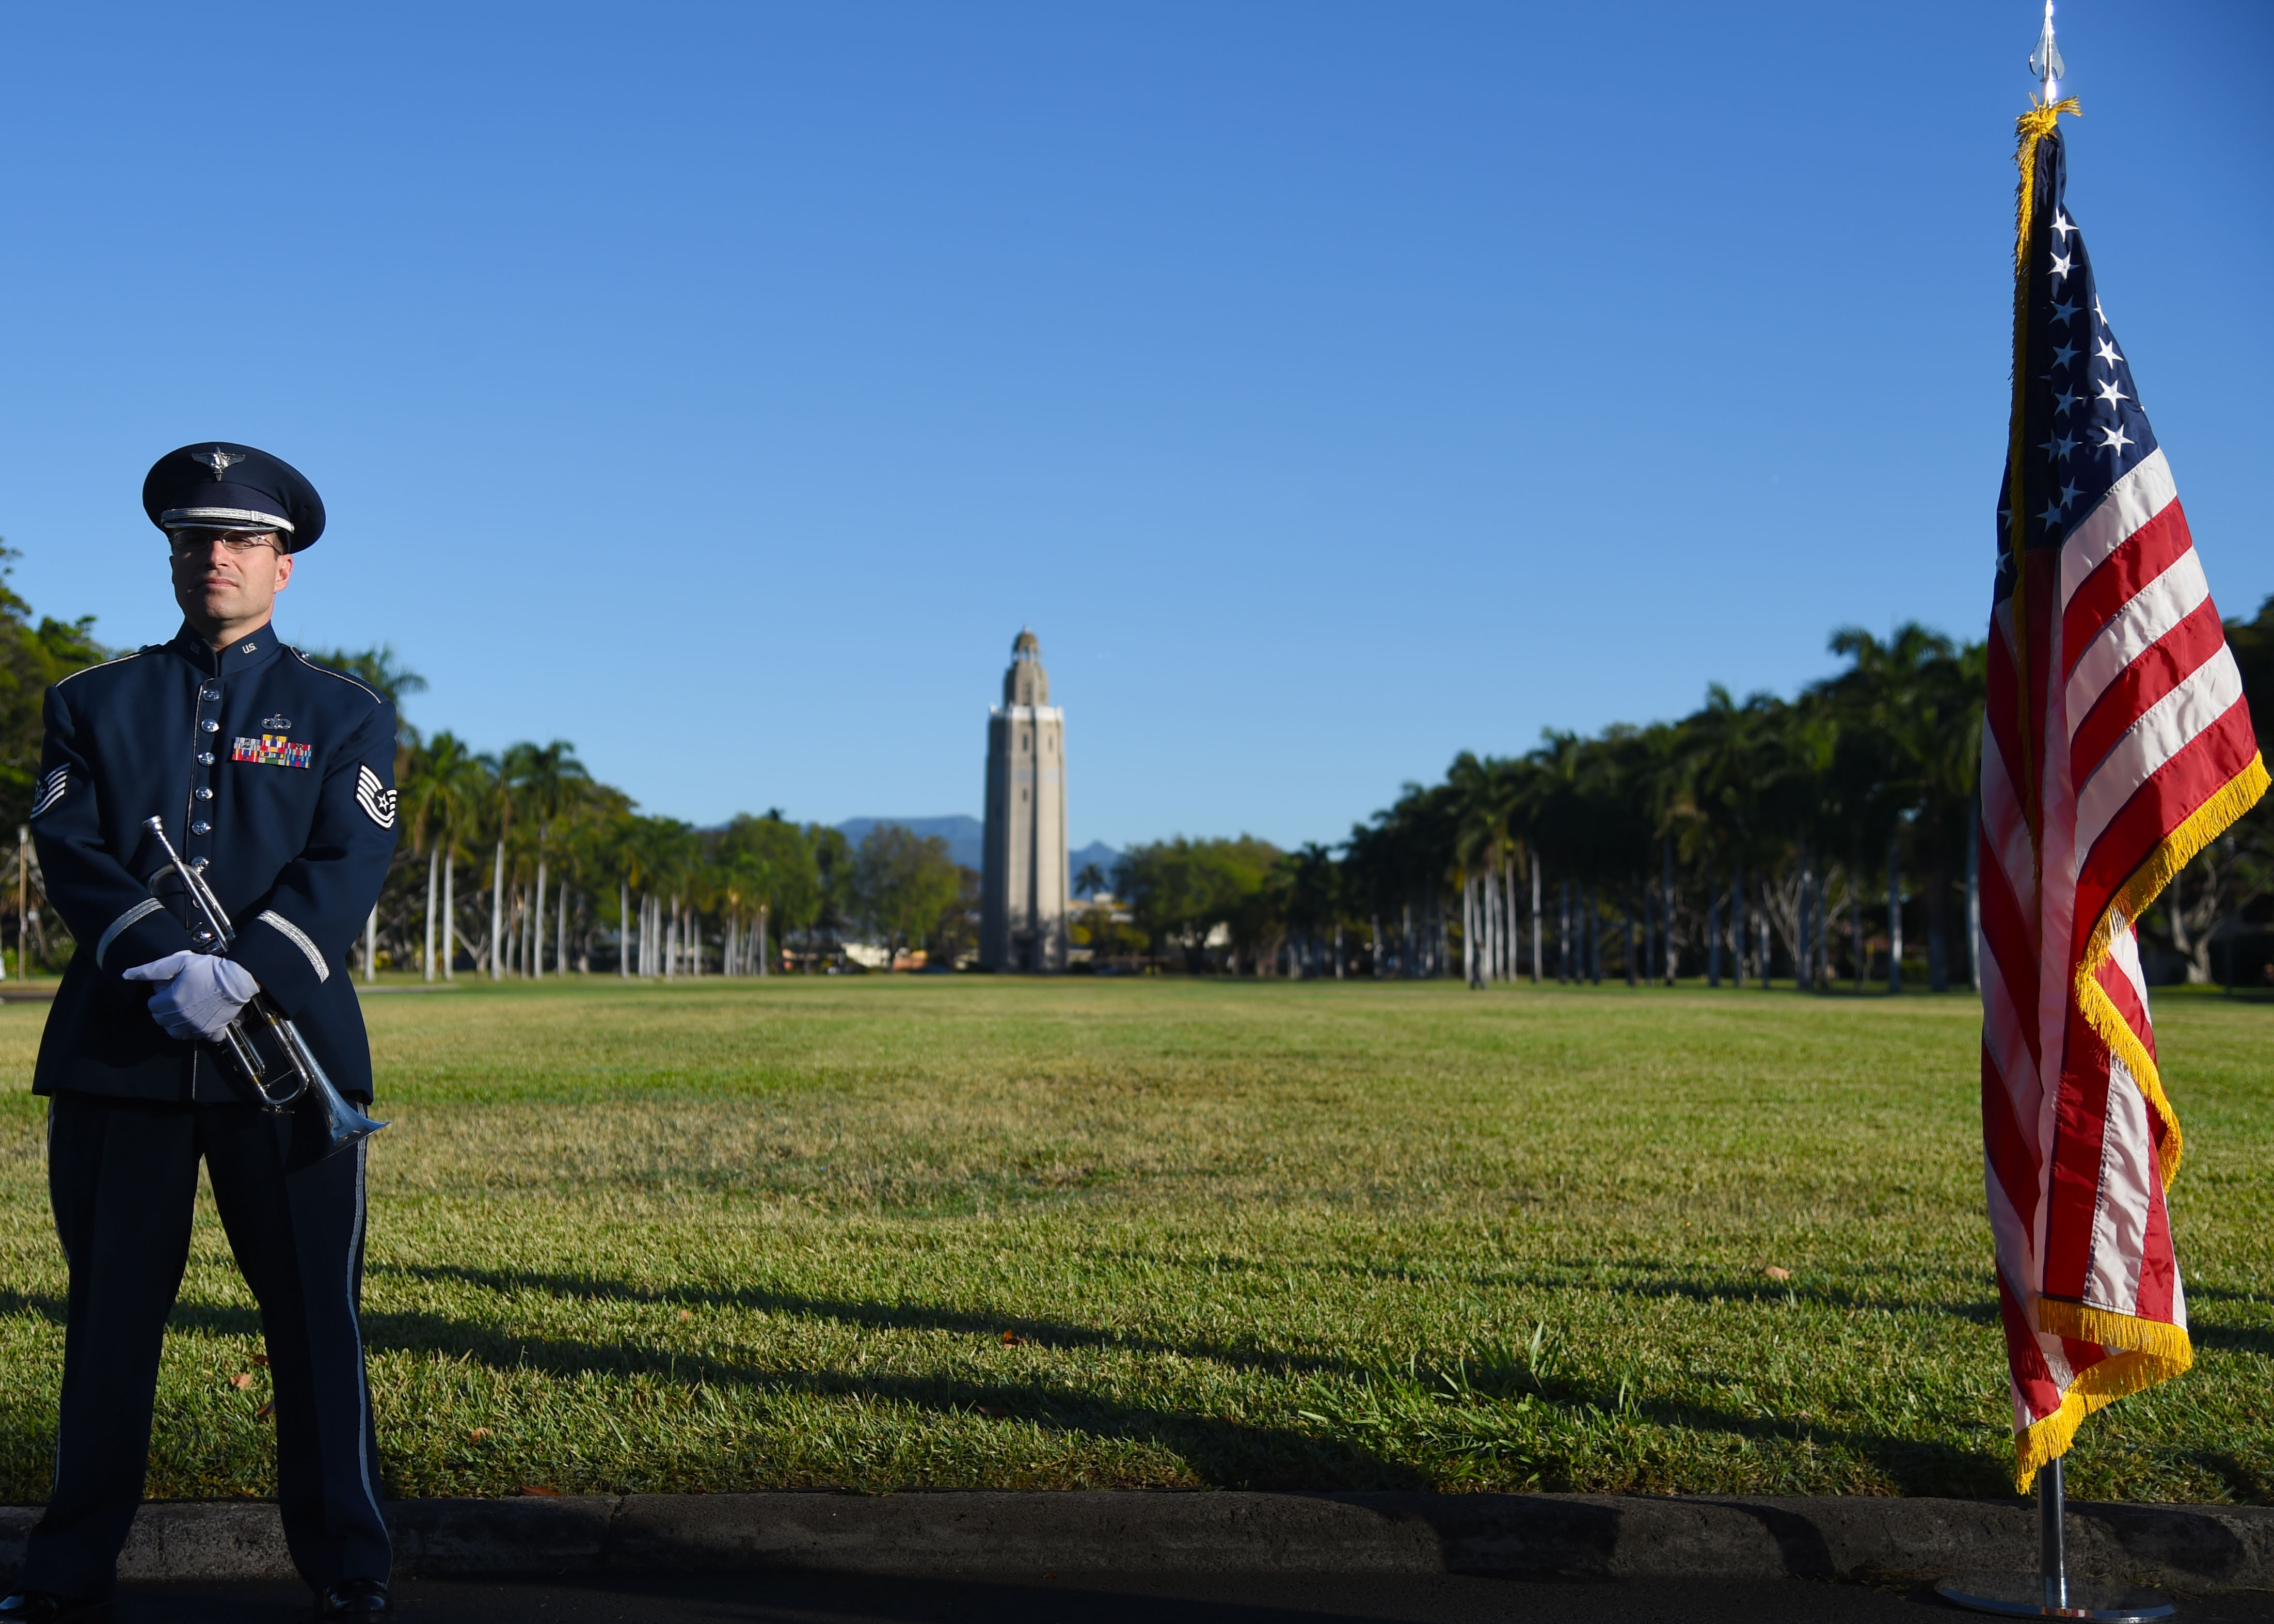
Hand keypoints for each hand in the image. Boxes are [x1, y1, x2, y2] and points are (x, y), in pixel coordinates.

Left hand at [123, 952, 260, 1041]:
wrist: (238, 978)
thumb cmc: (208, 969)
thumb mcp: (179, 962)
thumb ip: (151, 970)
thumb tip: (126, 975)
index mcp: (171, 1002)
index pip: (152, 1007)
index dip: (157, 998)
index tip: (167, 991)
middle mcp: (181, 1018)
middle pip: (161, 1021)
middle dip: (164, 1011)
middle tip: (175, 999)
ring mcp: (197, 1027)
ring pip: (175, 1033)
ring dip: (176, 1024)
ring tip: (184, 1012)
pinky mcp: (212, 1031)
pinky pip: (199, 1038)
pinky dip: (197, 1032)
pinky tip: (200, 1021)